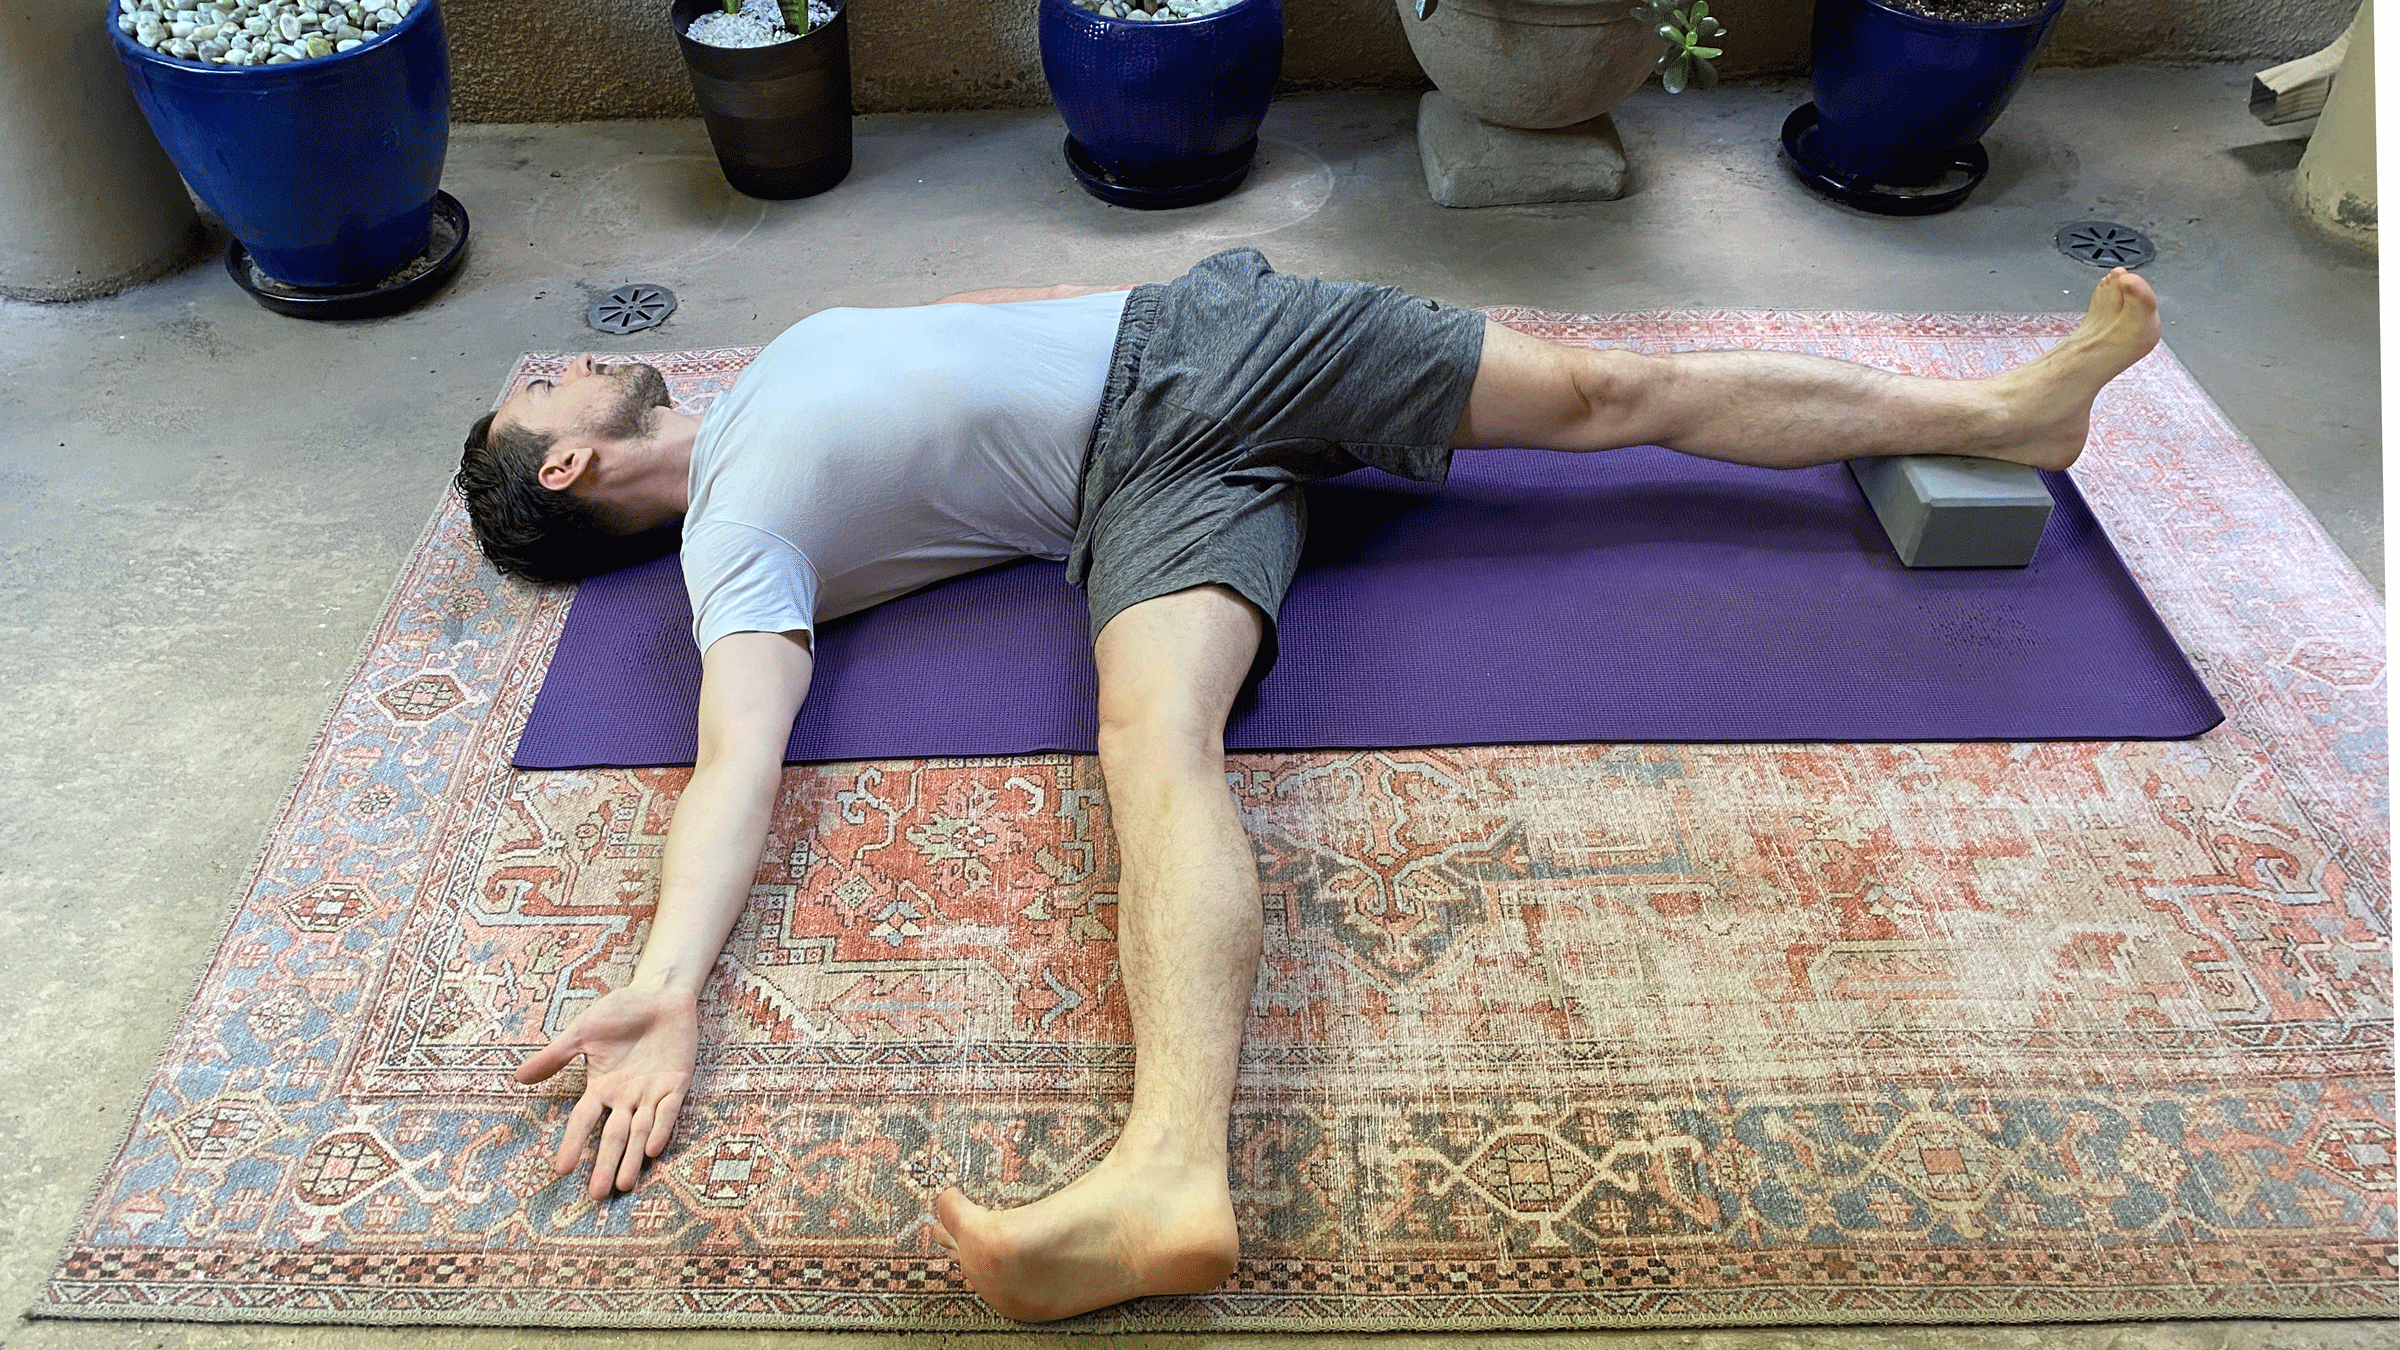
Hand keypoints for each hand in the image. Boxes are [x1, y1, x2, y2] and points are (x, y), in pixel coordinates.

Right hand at [515, 986, 699, 1199]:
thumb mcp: (582, 1033)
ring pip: (640, 1131)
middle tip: (597, 1195)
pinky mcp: (677, 1083)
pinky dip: (661, 1128)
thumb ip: (554, 1056)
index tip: (561, 1170)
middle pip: (613, 1136)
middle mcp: (626, 1097)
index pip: (584, 1122)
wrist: (658, 993)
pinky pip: (668, 1110)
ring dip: (633, 1158)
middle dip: (606, 1164)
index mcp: (601, 1087)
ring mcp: (652, 1092)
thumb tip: (517, 1078)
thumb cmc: (620, 1012)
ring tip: (624, 1185)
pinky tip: (653, 1149)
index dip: (574, 1144)